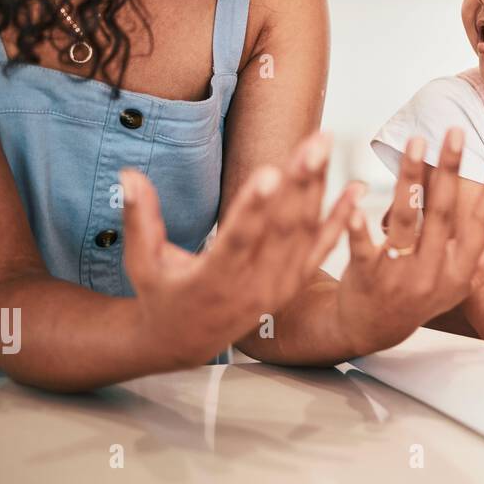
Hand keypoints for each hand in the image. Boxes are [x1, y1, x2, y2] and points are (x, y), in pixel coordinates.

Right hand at [122, 132, 349, 368]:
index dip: (253, 206)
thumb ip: (139, 218)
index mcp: (212, 279)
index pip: (237, 239)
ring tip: (325, 146)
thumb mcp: (142, 262)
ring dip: (319, 187)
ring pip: (303, 231)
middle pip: (280, 227)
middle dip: (300, 180)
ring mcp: (277, 285)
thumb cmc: (161, 294)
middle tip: (314, 141)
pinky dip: (340, 218)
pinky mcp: (293, 283)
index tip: (269, 172)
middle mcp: (252, 284)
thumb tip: (128, 174)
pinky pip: (322, 248)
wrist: (184, 341)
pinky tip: (355, 190)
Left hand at [335, 127, 483, 351]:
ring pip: (405, 220)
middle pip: (442, 214)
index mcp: (460, 271)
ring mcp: (398, 275)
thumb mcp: (464, 283)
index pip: (481, 225)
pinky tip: (356, 198)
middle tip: (454, 131)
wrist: (373, 329)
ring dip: (410, 179)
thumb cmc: (423, 298)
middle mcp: (432, 273)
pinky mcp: (364, 275)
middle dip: (449, 171)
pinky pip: (362, 247)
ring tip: (415, 142)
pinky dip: (359, 226)